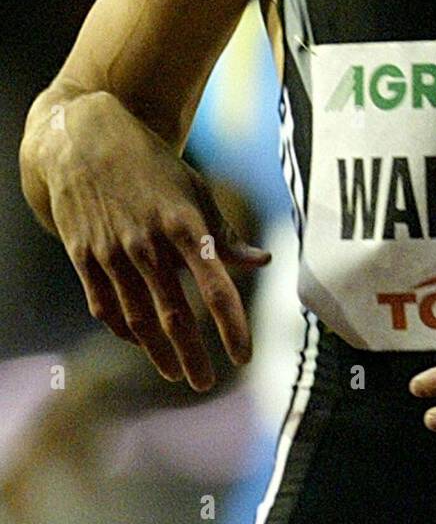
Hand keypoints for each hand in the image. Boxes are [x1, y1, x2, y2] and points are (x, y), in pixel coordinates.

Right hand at [46, 95, 269, 389]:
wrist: (87, 140)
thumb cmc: (154, 166)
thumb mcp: (196, 191)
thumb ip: (226, 234)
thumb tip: (262, 262)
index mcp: (184, 224)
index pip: (215, 286)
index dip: (231, 325)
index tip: (244, 355)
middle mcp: (148, 242)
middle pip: (174, 313)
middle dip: (192, 354)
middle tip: (206, 383)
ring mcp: (112, 252)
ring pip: (138, 317)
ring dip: (158, 351)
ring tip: (176, 373)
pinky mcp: (83, 256)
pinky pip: (106, 306)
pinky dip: (125, 329)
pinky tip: (141, 342)